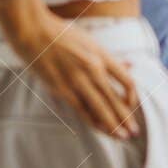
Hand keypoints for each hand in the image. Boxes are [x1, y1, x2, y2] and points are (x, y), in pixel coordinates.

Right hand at [7, 10, 140, 139]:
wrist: (33, 31)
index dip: (133, 96)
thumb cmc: (60, 33)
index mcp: (101, 55)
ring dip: (113, 125)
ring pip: (100, 108)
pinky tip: (100, 129)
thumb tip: (131, 65)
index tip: (133, 105)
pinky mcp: (61, 89)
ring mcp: (77, 80)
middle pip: (115, 98)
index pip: (126, 79)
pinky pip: (81, 110)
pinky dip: (93, 121)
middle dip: (126, 118)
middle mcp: (92, 68)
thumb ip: (109, 58)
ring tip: (122, 137)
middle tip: (135, 132)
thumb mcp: (90, 41)